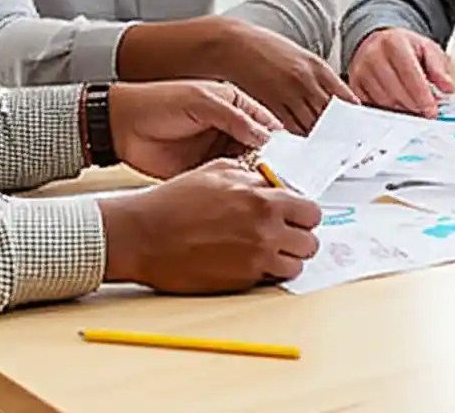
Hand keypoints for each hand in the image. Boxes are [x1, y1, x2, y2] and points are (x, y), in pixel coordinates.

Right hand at [98, 159, 322, 292]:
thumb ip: (254, 179)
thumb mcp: (217, 173)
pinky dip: (266, 272)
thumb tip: (276, 186)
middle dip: (299, 237)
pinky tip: (248, 260)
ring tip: (267, 250)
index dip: (304, 213)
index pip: (312, 211)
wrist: (143, 236)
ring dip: (286, 258)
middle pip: (310, 242)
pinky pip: (271, 279)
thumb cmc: (173, 202)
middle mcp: (265, 231)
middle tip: (283, 234)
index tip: (295, 215)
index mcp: (262, 200)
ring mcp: (255, 260)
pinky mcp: (241, 282)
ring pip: (296, 266)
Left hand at [108, 81, 281, 178]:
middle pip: (261, 149)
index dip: (280, 140)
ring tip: (268, 191)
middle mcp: (229, 129)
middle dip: (271, 164)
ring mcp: (216, 151)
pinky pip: (226, 182)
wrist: (121, 126)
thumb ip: (235, 117)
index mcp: (234, 105)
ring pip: (246, 168)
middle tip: (284, 180)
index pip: (266, 124)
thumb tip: (265, 135)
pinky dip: (235, 189)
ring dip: (255, 179)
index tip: (294, 158)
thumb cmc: (157, 102)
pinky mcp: (203, 171)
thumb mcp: (201, 101)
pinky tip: (244, 197)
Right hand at [220, 23, 358, 133]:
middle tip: (343, 146)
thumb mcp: (300, 57)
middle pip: (330, 116)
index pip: (345, 98)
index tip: (358, 130)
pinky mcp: (270, 105)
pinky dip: (297, 137)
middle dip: (337, 132)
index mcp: (317, 67)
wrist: (234, 45)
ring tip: (324, 150)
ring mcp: (287, 94)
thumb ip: (319, 78)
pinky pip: (289, 128)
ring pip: (310, 125)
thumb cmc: (266, 49)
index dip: (353, 118)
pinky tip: (301, 143)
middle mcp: (305, 81)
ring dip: (317, 138)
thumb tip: (338, 100)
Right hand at [347, 28, 454, 117]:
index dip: (422, 95)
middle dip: (413, 106)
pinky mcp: (354, 84)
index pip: (409, 74)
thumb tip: (448, 87)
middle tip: (426, 115)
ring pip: (382, 101)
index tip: (432, 110)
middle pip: (395, 91)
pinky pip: (370, 105)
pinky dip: (386, 112)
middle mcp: (373, 55)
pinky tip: (398, 111)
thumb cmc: (403, 47)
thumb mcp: (426, 49)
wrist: (378, 42)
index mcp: (393, 42)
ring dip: (401, 111)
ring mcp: (360, 71)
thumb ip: (438, 68)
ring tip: (414, 112)